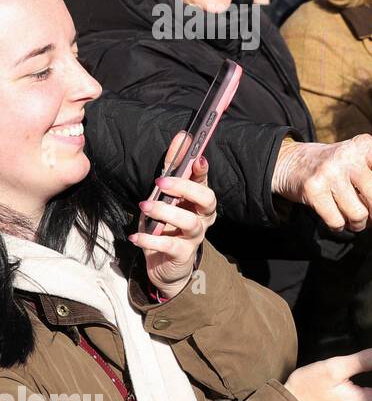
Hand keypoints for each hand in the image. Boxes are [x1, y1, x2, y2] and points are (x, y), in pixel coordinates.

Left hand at [129, 131, 217, 298]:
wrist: (164, 264)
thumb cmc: (164, 225)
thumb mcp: (164, 196)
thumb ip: (172, 169)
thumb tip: (182, 137)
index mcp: (198, 201)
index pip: (204, 181)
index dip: (202, 170)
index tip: (196, 158)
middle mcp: (202, 217)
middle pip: (206, 200)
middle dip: (185, 188)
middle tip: (160, 182)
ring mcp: (195, 237)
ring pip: (189, 222)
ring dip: (166, 212)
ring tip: (145, 207)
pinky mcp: (183, 255)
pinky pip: (171, 246)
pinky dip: (152, 240)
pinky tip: (136, 237)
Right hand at [273, 135, 371, 230]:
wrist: (297, 164)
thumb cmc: (344, 166)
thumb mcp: (368, 159)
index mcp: (365, 146)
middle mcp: (347, 154)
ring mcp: (328, 170)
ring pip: (356, 212)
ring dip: (359, 223)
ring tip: (356, 218)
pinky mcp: (312, 188)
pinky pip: (336, 220)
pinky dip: (340, 226)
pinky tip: (338, 218)